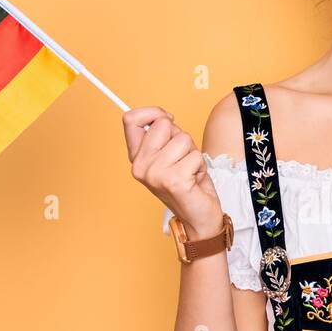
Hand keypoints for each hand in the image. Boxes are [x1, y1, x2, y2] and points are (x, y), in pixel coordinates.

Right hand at [123, 106, 223, 236]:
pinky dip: (200, 166)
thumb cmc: (188, 183)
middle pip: (163, 124)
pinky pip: (195, 156)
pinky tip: (194, 181)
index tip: (168, 119)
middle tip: (183, 159)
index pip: (131, 119)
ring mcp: (154, 174)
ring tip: (189, 171)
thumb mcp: (170, 154)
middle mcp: (140, 166)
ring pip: (183, 139)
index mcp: (136, 158)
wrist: (198, 217)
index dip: (153, 112)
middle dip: (181, 137)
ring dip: (193, 154)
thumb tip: (164, 116)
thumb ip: (163, 135)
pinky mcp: (173, 181)